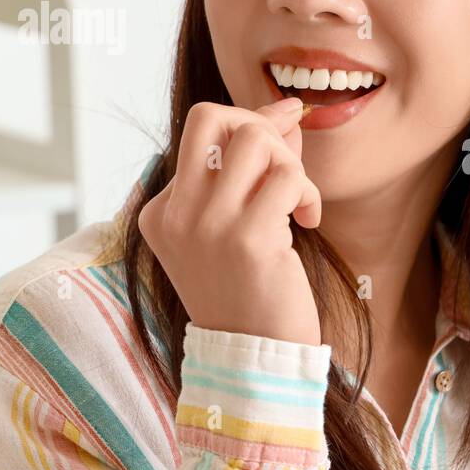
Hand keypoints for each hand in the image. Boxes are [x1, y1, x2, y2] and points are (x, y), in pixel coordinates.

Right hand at [137, 97, 323, 345]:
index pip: (200, 129)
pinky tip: (307, 223)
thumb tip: (287, 110)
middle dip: (261, 126)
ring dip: (290, 163)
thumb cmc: (251, 291)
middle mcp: (175, 214)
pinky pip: (288, 178)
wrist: (254, 359)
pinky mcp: (247, 238)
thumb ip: (254, 166)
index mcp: (161, 211)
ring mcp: (207, 225)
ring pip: (256, 140)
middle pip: (214, 116)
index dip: (250, 124)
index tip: (281, 140)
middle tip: (284, 167)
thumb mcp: (238, 224)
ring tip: (296, 201)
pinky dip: (308, 194)